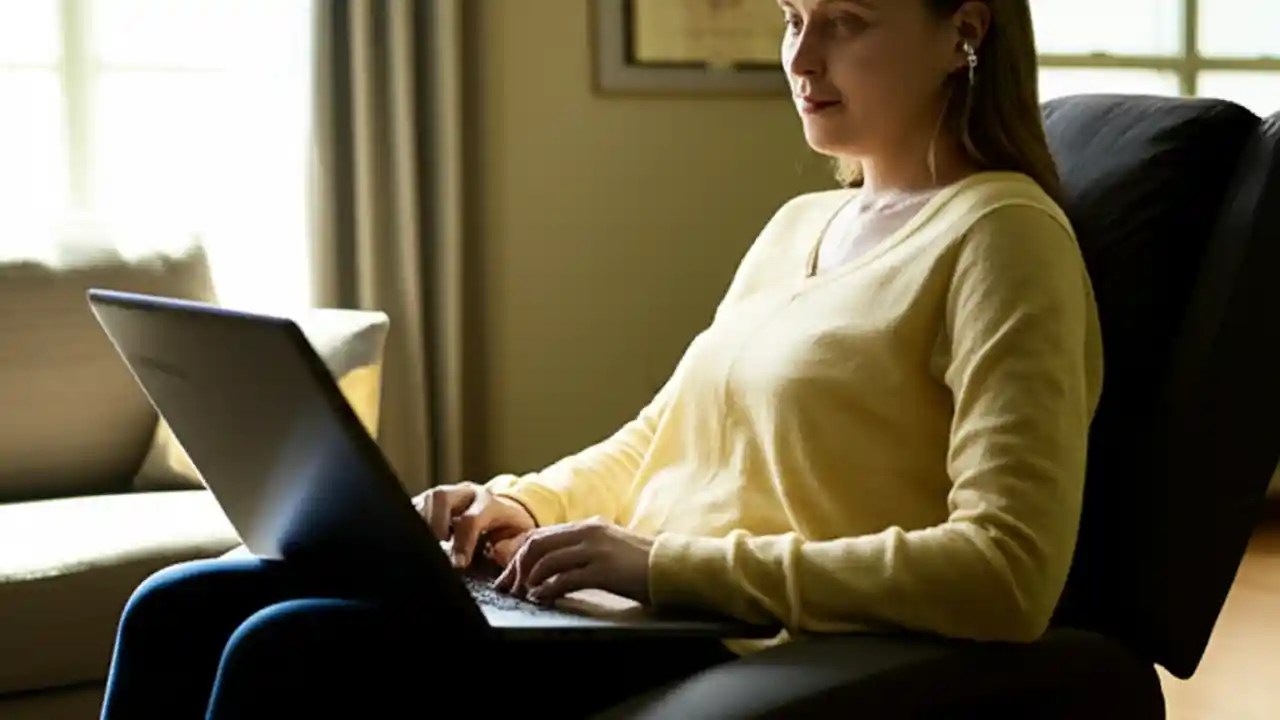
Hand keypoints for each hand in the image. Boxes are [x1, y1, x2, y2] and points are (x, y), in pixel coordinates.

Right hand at [412, 482, 536, 567]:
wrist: (504, 510)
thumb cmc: (510, 528)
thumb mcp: (520, 536)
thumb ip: (513, 545)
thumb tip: (497, 552)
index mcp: (489, 502)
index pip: (470, 520)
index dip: (462, 544)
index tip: (457, 565)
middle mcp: (464, 494)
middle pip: (441, 497)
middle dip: (433, 524)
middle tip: (432, 551)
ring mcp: (445, 495)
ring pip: (424, 500)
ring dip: (418, 524)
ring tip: (419, 549)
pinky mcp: (429, 501)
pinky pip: (414, 507)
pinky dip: (410, 524)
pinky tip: (412, 543)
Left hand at [493, 518, 653, 604]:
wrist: (673, 567)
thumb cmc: (642, 562)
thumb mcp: (610, 547)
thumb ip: (584, 549)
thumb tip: (553, 564)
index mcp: (588, 526)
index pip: (541, 535)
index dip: (519, 555)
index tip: (509, 575)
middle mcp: (589, 533)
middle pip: (537, 545)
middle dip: (516, 567)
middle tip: (508, 588)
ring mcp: (596, 550)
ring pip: (546, 560)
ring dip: (528, 580)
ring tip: (523, 595)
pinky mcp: (604, 570)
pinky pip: (564, 579)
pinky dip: (547, 590)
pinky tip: (541, 598)